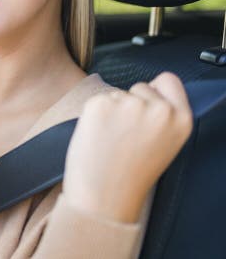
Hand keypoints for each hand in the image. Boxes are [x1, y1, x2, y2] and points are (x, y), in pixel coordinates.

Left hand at [63, 72, 192, 222]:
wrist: (105, 196)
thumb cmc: (131, 174)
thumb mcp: (164, 143)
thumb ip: (162, 117)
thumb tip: (150, 90)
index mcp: (181, 119)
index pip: (169, 80)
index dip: (155, 91)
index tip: (147, 107)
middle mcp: (158, 109)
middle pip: (141, 86)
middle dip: (132, 104)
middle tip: (127, 136)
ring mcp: (129, 104)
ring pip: (118, 94)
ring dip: (112, 111)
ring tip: (112, 140)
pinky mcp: (100, 104)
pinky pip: (98, 100)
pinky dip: (95, 114)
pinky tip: (98, 136)